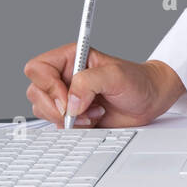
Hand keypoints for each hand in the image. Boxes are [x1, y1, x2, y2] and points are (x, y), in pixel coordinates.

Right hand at [24, 43, 185, 129]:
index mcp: (69, 58)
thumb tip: (71, 102)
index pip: (38, 68)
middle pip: (36, 92)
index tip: (67, 98)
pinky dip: (73, 128)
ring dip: (67, 119)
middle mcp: (64, 76)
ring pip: (42, 110)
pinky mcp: (72, 115)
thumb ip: (89, 83)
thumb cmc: (137, 81)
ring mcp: (66, 97)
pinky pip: (56, 125)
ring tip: (92, 113)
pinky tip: (92, 120)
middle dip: (56, 107)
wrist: (150, 100)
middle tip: (80, 111)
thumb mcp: (115, 75)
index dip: (48, 86)